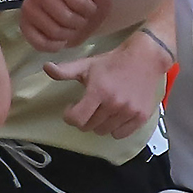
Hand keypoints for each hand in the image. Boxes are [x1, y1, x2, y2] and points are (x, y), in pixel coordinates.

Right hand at [20, 0, 113, 51]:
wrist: (86, 13)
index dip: (85, 8)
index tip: (90, 7)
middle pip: (62, 16)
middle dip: (77, 22)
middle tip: (81, 19)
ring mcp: (29, 7)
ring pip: (51, 30)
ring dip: (68, 34)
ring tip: (72, 28)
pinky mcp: (25, 25)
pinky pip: (38, 42)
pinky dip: (53, 45)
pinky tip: (60, 40)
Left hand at [41, 30, 167, 138]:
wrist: (146, 58)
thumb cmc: (113, 61)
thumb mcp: (87, 64)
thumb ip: (66, 71)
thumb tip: (46, 67)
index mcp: (99, 91)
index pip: (77, 119)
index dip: (70, 116)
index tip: (72, 108)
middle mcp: (114, 103)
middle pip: (89, 126)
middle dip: (84, 118)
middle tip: (89, 106)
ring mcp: (129, 111)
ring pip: (104, 131)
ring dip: (99, 123)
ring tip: (102, 109)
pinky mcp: (141, 117)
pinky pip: (120, 134)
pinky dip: (115, 128)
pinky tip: (115, 115)